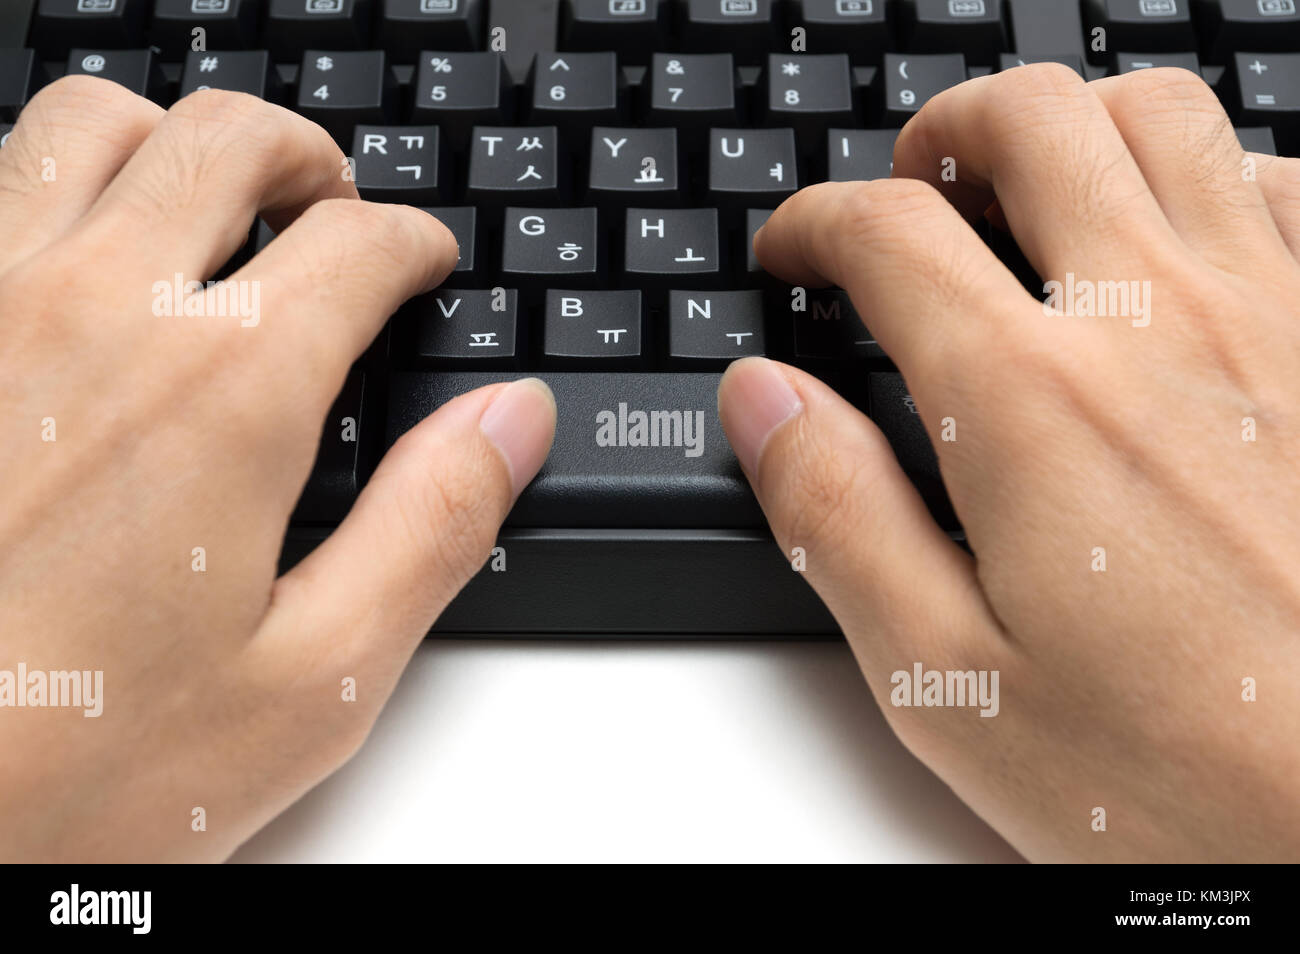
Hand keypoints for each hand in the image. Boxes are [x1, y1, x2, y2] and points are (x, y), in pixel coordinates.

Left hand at [0, 78, 555, 861]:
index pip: (358, 245)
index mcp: (224, 393)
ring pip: (91, 125)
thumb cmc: (67, 768)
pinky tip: (77, 256)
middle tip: (337, 208)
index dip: (414, 244)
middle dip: (311, 159)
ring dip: (177, 145)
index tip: (423, 262)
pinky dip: (50, 183)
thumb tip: (510, 422)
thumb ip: (431, 528)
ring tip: (212, 207)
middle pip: (230, 142)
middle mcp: (95, 315)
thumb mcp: (309, 682)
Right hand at [720, 65, 1299, 861]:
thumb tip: (764, 402)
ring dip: (1071, 126)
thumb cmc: (1188, 778)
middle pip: (1030, 121)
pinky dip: (1216, 176)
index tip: (792, 253)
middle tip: (903, 191)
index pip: (886, 234)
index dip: (812, 223)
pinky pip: (1293, 185)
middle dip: (938, 132)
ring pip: (1164, 118)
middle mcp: (1160, 327)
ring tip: (1030, 189)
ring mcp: (1281, 320)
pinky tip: (1183, 245)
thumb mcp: (954, 679)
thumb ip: (838, 517)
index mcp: (1033, 406)